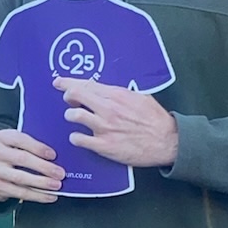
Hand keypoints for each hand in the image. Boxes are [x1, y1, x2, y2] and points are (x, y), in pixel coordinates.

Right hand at [0, 127, 64, 203]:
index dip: (38, 147)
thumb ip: (33, 146)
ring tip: (56, 185)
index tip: (53, 155)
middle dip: (44, 167)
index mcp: (2, 137)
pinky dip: (37, 196)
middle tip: (60, 173)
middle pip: (22, 159)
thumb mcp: (18, 144)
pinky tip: (49, 196)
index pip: (20, 139)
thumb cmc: (13, 154)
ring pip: (20, 178)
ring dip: (41, 183)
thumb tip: (59, 155)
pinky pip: (20, 193)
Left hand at [54, 76, 178, 166]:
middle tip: (69, 100)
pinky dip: (75, 137)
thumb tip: (106, 89)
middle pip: (75, 96)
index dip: (69, 82)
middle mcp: (108, 109)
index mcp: (117, 95)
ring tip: (74, 118)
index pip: (87, 84)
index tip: (60, 82)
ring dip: (70, 116)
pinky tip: (79, 137)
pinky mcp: (104, 145)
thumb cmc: (156, 120)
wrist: (167, 142)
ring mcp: (104, 127)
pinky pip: (78, 139)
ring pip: (74, 116)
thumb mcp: (140, 97)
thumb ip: (121, 92)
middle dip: (68, 96)